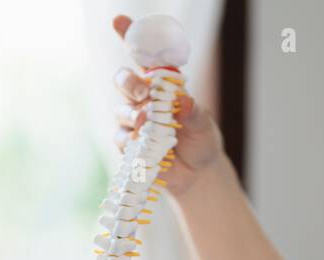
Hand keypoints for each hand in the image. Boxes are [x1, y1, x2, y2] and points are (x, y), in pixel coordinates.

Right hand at [111, 14, 223, 197]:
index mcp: (162, 84)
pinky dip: (130, 139)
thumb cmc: (201, 141)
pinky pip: (121, 138)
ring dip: (132, 114)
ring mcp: (134, 121)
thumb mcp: (204, 125)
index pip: (143, 56)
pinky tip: (140, 143)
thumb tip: (184, 100)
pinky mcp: (129, 145)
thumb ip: (195, 113)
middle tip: (143, 92)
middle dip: (129, 83)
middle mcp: (143, 99)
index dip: (129, 36)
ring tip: (147, 122)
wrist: (198, 174)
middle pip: (123, 80)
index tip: (119, 21)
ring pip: (120, 111)